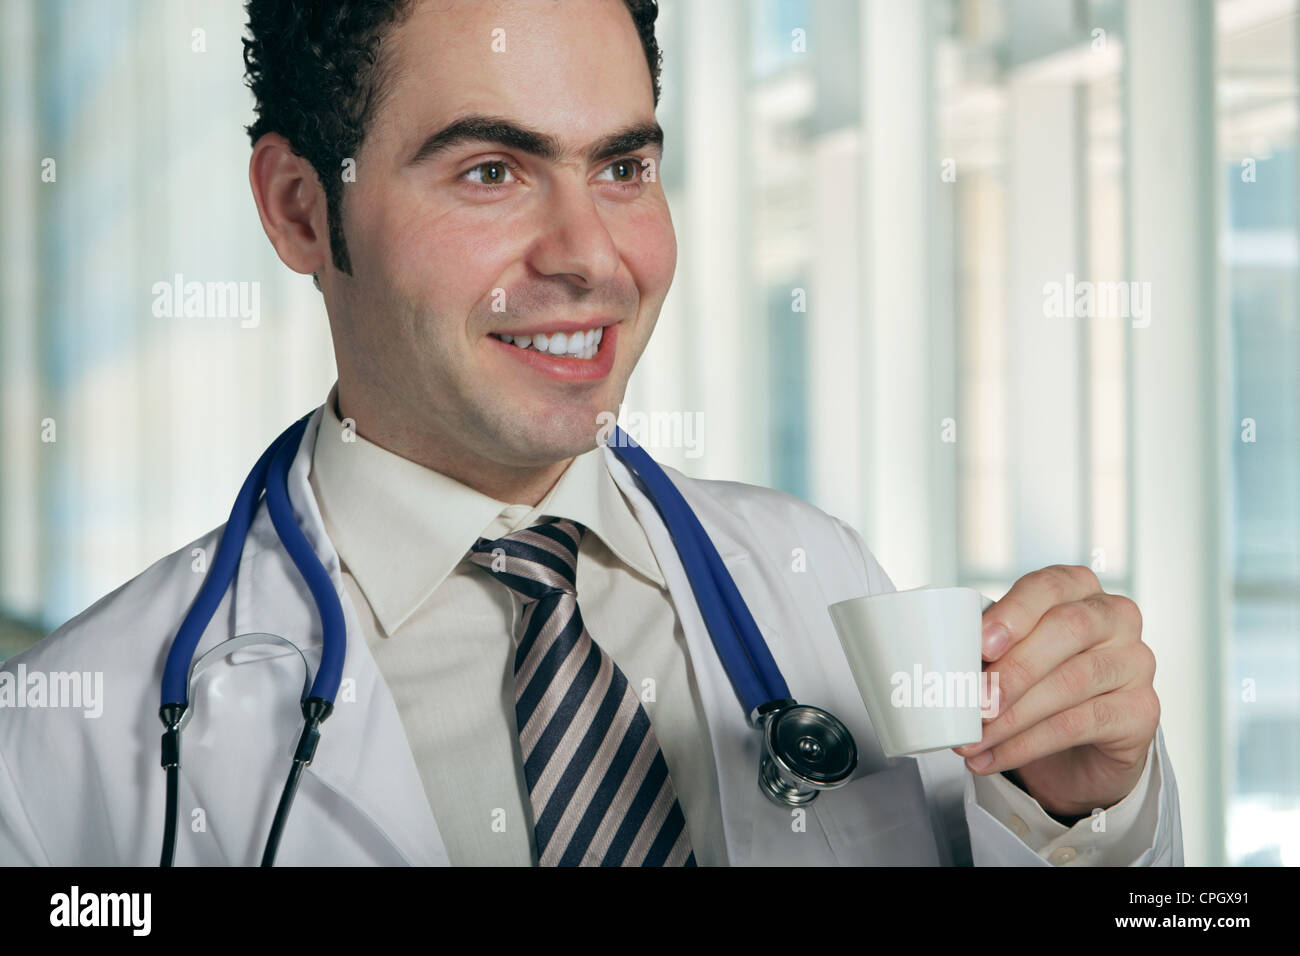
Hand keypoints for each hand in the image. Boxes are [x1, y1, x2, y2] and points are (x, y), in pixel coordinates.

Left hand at [952, 565, 1159, 818]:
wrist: (1080, 744)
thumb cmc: (1038, 680)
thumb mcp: (1011, 654)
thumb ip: (987, 648)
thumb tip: (943, 664)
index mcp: (1079, 588)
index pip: (1050, 585)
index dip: (1015, 613)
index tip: (981, 645)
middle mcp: (1116, 617)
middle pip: (1069, 629)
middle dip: (1014, 669)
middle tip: (974, 701)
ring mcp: (1136, 662)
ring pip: (1072, 683)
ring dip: (1012, 717)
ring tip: (971, 740)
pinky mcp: (1142, 711)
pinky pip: (1080, 724)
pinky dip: (1028, 744)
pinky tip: (994, 756)